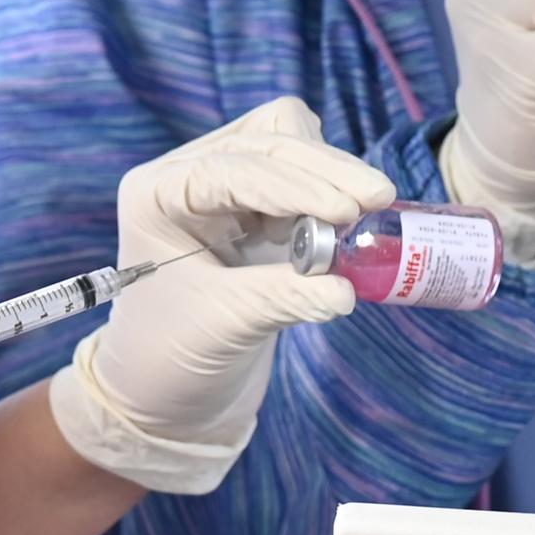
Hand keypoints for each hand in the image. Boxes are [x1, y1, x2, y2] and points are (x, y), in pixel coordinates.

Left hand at [48, 99, 388, 493]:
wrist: (166, 393)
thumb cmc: (171, 359)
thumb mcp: (224, 327)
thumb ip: (283, 299)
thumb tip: (346, 290)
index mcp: (157, 195)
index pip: (230, 168)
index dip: (293, 184)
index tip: (345, 210)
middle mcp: (187, 177)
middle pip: (266, 141)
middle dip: (323, 169)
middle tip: (377, 200)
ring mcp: (223, 189)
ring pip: (288, 146)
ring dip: (329, 175)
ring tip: (361, 216)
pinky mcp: (256, 208)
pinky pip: (302, 178)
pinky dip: (329, 193)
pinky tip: (345, 225)